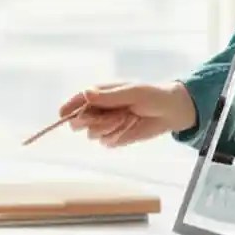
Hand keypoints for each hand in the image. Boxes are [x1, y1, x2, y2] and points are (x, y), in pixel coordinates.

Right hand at [58, 81, 196, 147]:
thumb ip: (109, 96)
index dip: (68, 108)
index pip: (78, 101)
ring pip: (93, 134)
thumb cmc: (152, 95)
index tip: (63, 114)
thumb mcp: (132, 92)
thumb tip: (86, 94)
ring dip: (109, 128)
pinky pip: (106, 142)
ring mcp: (106, 125)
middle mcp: (99, 110)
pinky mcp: (114, 138)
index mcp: (101, 94)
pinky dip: (118, 137)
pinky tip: (130, 127)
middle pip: (79, 121)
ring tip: (128, 118)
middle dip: (91, 121)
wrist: (170, 111)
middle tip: (111, 115)